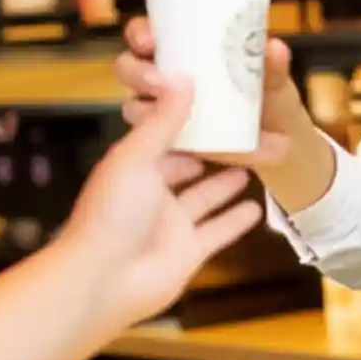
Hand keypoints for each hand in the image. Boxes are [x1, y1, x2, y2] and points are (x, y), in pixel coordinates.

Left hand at [62, 77, 262, 329]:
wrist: (103, 280)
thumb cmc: (110, 215)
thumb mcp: (137, 157)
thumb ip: (165, 121)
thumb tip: (183, 78)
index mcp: (132, 168)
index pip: (161, 138)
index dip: (182, 120)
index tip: (209, 100)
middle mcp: (151, 195)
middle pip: (184, 168)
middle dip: (207, 152)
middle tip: (237, 131)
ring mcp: (170, 225)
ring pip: (204, 198)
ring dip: (225, 184)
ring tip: (251, 163)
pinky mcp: (188, 251)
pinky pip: (218, 232)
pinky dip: (236, 221)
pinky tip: (257, 208)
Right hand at [115, 16, 310, 170]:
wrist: (284, 143)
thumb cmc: (272, 98)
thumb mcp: (274, 80)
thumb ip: (273, 65)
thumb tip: (273, 46)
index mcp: (184, 54)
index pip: (147, 36)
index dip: (140, 33)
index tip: (150, 39)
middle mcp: (167, 81)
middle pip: (129, 68)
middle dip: (134, 70)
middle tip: (157, 78)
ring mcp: (165, 114)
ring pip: (134, 106)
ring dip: (141, 107)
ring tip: (163, 111)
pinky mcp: (172, 145)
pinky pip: (152, 144)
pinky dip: (156, 142)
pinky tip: (173, 143)